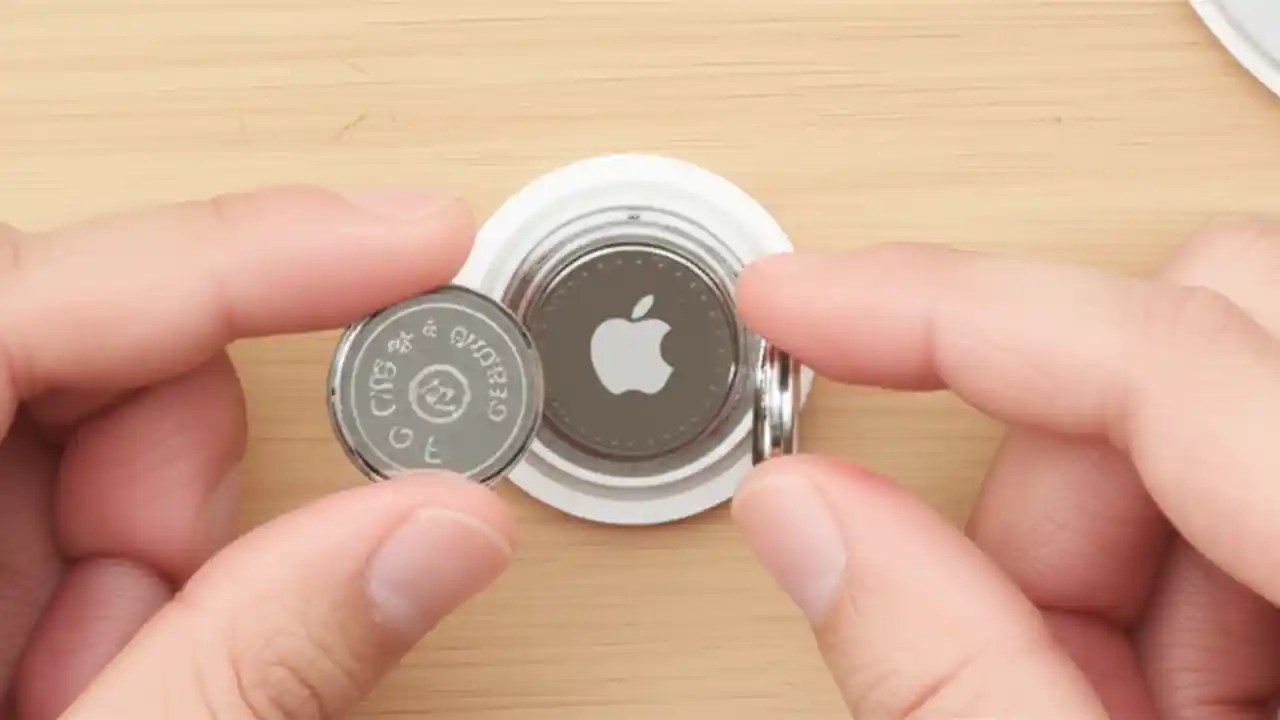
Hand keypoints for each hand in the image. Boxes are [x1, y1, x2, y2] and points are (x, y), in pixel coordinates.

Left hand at [0, 188, 515, 719]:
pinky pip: (73, 507)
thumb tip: (445, 527)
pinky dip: (137, 584)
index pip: (25, 296)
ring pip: (95, 435)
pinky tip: (107, 678)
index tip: (406, 243)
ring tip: (147, 687)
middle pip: (80, 349)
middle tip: (246, 586)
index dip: (235, 250)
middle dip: (189, 463)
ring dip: (165, 554)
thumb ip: (260, 660)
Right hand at [732, 221, 1279, 718]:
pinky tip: (1110, 695)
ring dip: (1073, 551)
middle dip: (1029, 454)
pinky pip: (1225, 519)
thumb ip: (956, 682)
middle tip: (949, 591)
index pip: (1168, 356)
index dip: (949, 311)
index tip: (800, 303)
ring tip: (1044, 694)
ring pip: (1198, 433)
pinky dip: (1131, 597)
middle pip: (1192, 352)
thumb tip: (806, 515)